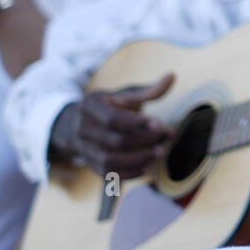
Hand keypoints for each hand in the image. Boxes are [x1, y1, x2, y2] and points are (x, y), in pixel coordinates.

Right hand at [50, 75, 175, 178]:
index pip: (113, 118)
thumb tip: (173, 76)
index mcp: (90, 105)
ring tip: (160, 152)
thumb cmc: (109, 105)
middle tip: (167, 136)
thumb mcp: (124, 94)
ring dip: (138, 159)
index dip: (137, 123)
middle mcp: (82, 127)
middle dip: (145, 140)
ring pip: (110, 160)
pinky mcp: (89, 163)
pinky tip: (147, 167)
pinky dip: (129, 173)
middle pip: (115, 141)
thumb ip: (148, 90)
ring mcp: (83, 148)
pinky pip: (108, 173)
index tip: (159, 124)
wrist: (77, 122)